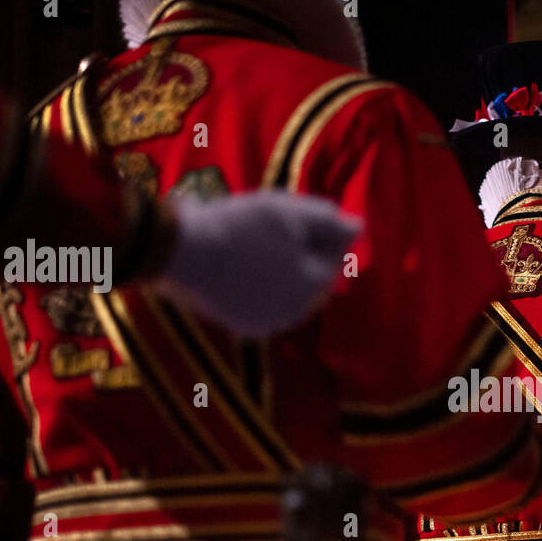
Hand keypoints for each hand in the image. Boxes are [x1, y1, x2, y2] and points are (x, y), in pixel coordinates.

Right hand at [156, 190, 360, 337]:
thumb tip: (359, 228)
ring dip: (284, 275)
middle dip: (303, 257)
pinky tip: (246, 270)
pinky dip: (262, 290)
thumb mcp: (289, 212)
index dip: (319, 234)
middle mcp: (299, 311)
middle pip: (312, 279)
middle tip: (275, 232)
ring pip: (290, 295)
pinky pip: (265, 306)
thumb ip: (329, 221)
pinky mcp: (246, 328)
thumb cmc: (240, 226)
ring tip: (259, 248)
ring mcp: (272, 324)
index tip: (294, 216)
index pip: (333, 256)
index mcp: (315, 283)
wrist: (182, 253)